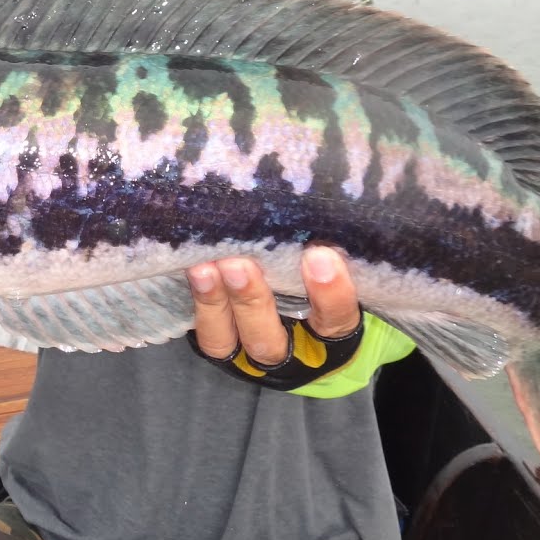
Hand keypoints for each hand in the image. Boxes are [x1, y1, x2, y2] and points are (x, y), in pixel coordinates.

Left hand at [186, 245, 361, 364]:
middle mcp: (288, 350)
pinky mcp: (220, 341)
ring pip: (226, 340)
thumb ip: (323, 247)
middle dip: (251, 301)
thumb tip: (348, 189)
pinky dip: (198, 301)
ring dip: (213, 303)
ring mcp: (247, 347)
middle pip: (269, 340)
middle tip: (239, 265)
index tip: (321, 257)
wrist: (294, 312)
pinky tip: (191, 267)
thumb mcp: (329, 265)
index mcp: (329, 334)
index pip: (336, 319)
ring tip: (203, 269)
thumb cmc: (315, 271)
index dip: (330, 295)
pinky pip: (205, 331)